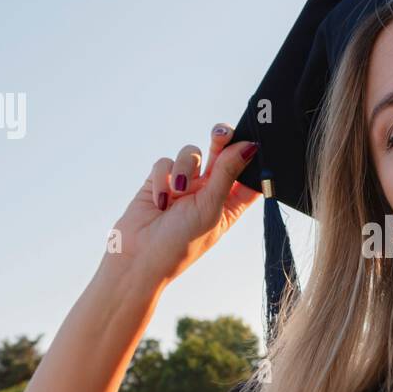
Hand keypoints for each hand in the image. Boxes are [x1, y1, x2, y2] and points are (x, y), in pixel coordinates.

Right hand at [104, 123, 261, 285]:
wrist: (138, 257)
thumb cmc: (181, 243)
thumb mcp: (210, 209)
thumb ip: (227, 174)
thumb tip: (248, 146)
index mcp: (230, 202)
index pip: (248, 173)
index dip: (253, 155)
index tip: (254, 140)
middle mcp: (209, 190)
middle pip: (222, 153)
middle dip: (221, 141)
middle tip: (220, 135)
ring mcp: (184, 184)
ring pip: (191, 153)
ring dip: (184, 169)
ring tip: (177, 192)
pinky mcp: (160, 179)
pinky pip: (165, 161)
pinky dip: (162, 178)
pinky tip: (160, 201)